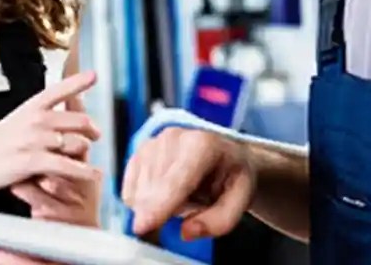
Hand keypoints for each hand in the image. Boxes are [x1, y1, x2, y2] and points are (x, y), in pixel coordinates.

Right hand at [0, 91, 100, 264]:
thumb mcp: (16, 121)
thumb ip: (39, 116)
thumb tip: (60, 114)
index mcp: (31, 107)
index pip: (59, 89)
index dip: (78, 82)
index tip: (93, 76)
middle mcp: (36, 119)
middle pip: (79, 120)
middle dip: (92, 129)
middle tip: (96, 135)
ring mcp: (36, 139)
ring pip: (77, 143)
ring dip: (86, 154)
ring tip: (89, 160)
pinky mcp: (34, 161)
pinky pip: (68, 165)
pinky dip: (85, 171)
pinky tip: (93, 174)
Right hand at [122, 128, 254, 240]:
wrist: (225, 155)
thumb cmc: (231, 176)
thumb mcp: (240, 201)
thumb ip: (219, 221)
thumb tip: (186, 232)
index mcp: (204, 146)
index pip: (177, 179)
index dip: (159, 203)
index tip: (143, 226)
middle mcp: (174, 138)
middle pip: (154, 189)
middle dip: (165, 212)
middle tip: (191, 212)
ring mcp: (153, 143)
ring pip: (139, 193)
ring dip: (156, 207)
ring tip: (184, 197)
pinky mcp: (138, 154)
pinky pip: (129, 192)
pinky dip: (143, 203)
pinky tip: (164, 196)